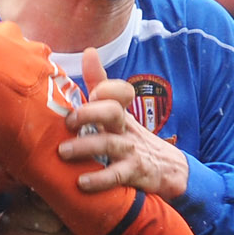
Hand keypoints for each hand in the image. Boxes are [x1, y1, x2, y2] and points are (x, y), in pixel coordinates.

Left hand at [57, 46, 190, 197]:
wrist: (170, 170)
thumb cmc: (132, 138)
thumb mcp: (119, 112)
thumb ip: (101, 84)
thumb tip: (89, 51)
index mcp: (120, 112)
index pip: (118, 91)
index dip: (105, 89)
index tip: (91, 93)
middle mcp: (125, 128)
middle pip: (112, 112)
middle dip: (89, 114)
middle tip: (68, 122)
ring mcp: (131, 151)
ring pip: (109, 145)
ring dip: (85, 147)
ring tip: (63, 151)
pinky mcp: (134, 173)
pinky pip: (116, 176)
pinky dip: (99, 180)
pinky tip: (81, 183)